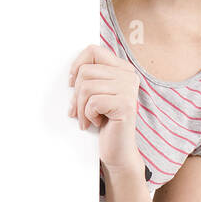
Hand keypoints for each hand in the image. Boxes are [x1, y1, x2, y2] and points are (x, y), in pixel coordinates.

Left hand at [68, 44, 143, 174]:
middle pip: (85, 71)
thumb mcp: (95, 94)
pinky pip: (93, 102)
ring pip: (87, 87)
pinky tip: (97, 122)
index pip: (93, 50)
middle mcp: (129, 76)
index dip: (77, 65)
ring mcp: (129, 89)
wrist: (118, 150)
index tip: (71, 83)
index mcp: (122, 69)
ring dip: (81, 107)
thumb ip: (90, 77)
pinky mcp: (126, 104)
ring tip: (88, 118)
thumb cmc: (104, 122)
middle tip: (78, 111)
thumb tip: (71, 73)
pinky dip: (88, 115)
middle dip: (76, 95)